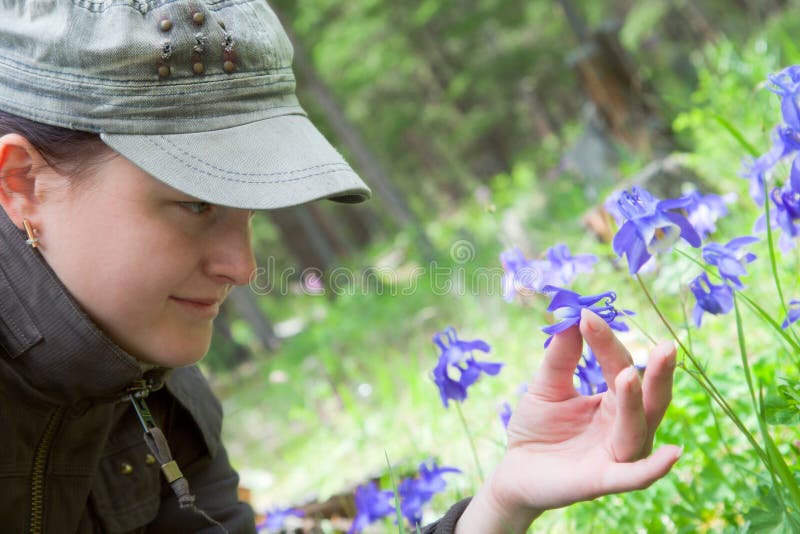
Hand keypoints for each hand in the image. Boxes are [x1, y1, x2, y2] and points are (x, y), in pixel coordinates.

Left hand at [456, 308, 679, 532]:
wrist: (515, 471)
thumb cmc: (537, 429)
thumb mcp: (546, 387)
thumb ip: (561, 356)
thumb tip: (573, 315)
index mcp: (613, 402)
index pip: (618, 366)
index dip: (605, 342)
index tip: (587, 314)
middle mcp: (624, 426)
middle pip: (649, 398)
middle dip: (658, 373)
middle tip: (665, 346)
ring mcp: (617, 454)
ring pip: (638, 429)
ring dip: (635, 403)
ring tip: (629, 375)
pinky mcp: (603, 480)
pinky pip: (635, 476)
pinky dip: (654, 468)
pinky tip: (673, 454)